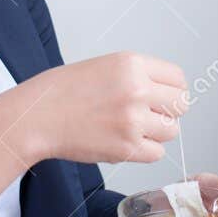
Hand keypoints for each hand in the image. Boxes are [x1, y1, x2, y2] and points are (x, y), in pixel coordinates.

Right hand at [2, 51, 187, 166]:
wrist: (36, 117)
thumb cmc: (62, 92)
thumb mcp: (104, 66)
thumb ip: (137, 75)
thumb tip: (166, 93)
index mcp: (131, 64)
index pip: (178, 78)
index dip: (170, 89)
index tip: (160, 97)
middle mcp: (137, 89)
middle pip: (181, 104)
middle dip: (167, 111)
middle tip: (146, 115)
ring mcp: (133, 120)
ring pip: (171, 131)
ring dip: (156, 133)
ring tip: (131, 129)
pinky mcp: (126, 148)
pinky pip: (157, 153)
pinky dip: (145, 151)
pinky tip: (125, 142)